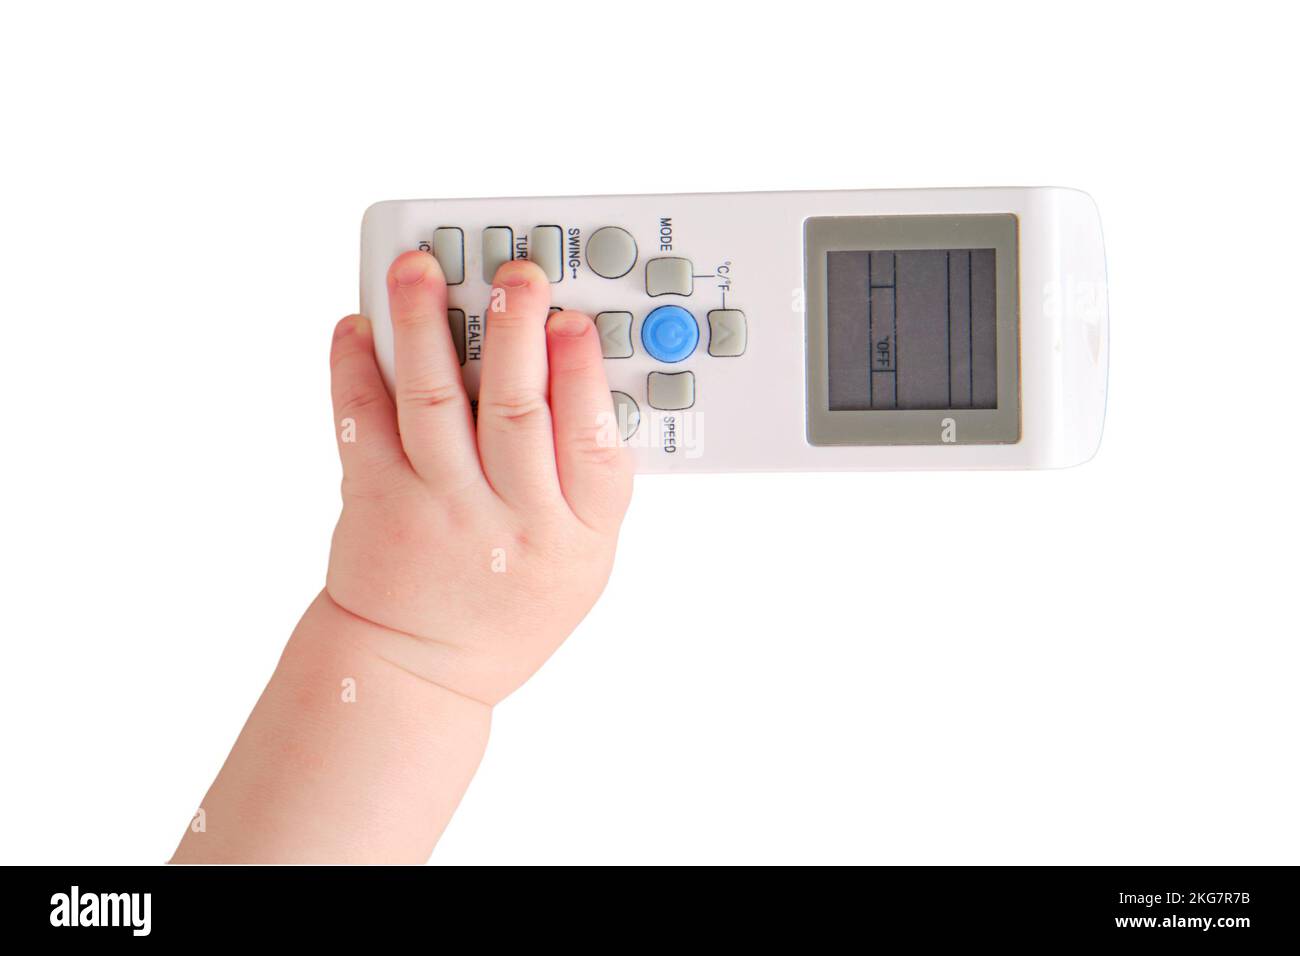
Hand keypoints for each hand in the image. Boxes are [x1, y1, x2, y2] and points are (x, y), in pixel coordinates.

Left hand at [325, 251, 631, 705]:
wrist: (417, 668)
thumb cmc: (508, 607)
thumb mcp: (583, 560)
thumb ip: (590, 479)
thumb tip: (582, 372)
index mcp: (575, 533)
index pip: (591, 444)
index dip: (583, 375)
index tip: (574, 320)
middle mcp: (508, 519)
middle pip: (515, 410)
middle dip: (516, 331)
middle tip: (515, 275)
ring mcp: (437, 508)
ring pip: (433, 402)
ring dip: (425, 327)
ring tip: (419, 270)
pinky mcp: (376, 501)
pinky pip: (363, 423)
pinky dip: (355, 369)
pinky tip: (357, 326)